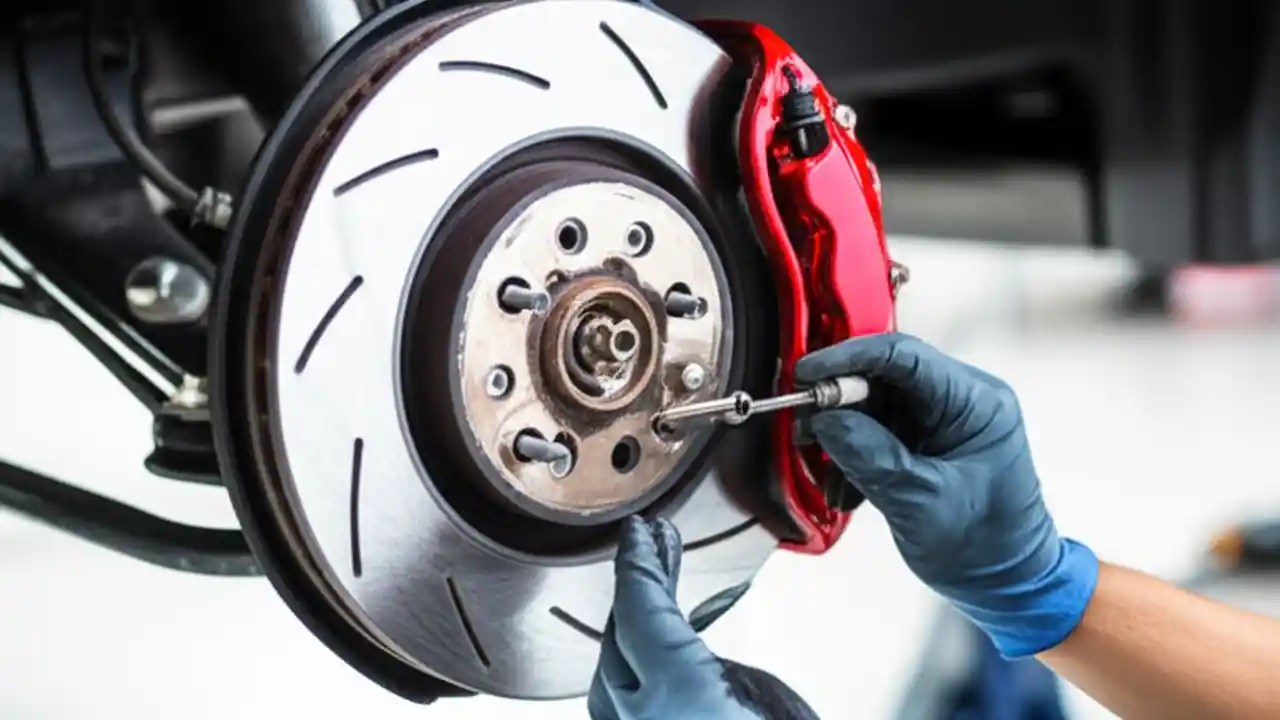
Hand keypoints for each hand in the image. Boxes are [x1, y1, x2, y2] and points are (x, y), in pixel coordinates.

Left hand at [588, 516, 819, 719]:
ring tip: (661, 583)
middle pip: (620, 640)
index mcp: (676, 696)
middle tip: (655, 545)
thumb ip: (691, 666)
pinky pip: (624, 707)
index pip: (638, 613)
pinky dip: (636, 669)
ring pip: (614, 675)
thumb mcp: (760, 698)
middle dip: (637, 588)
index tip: (638, 531)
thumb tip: (655, 632)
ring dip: (633, 626)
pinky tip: (659, 646)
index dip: (636, 564)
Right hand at [796, 333, 1097, 656]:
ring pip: (874, 403)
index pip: (903, 356)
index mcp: (976, 403)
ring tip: (830, 476)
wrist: (1007, 584)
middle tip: (805, 430)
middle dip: (838, 403)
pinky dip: (853, 454)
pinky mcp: (927, 439)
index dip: (847, 359)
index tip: (806, 375)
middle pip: (883, 376)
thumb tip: (823, 420)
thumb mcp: (921, 503)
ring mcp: (943, 419)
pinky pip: (877, 428)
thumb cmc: (986, 548)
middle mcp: (962, 400)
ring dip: (843, 436)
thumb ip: (869, 456)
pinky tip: (847, 487)